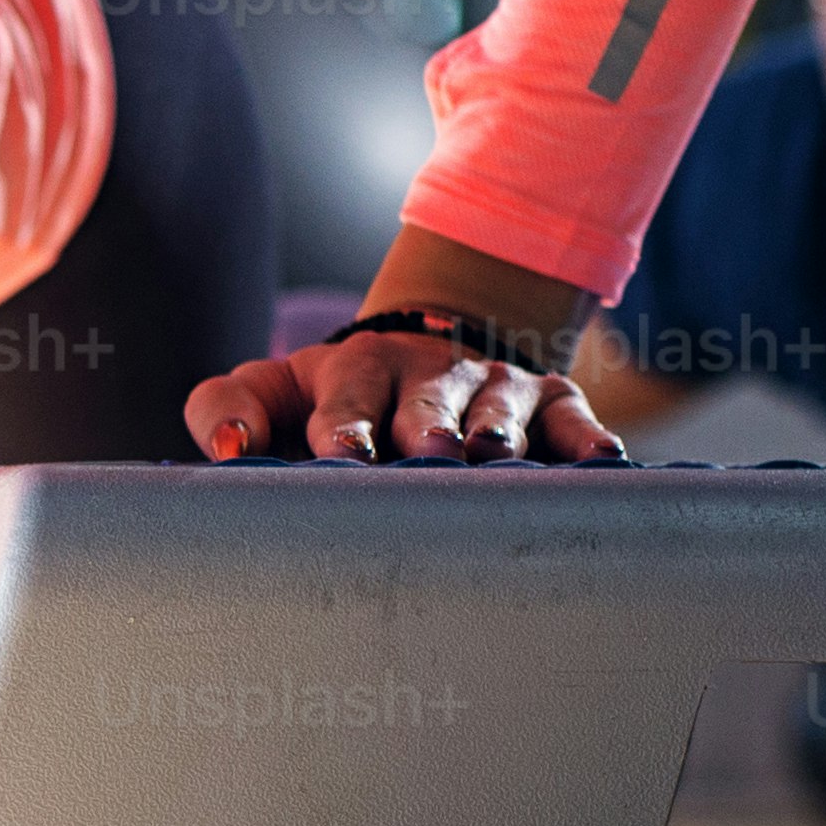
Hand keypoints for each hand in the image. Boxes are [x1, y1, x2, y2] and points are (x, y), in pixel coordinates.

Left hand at [189, 325, 625, 468]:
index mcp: (354, 373)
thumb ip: (228, 412)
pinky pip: (574, 420)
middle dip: (428, 424)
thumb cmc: (333, 404)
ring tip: (494, 458)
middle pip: (429, 398)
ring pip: (500, 408)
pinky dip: (586, 441)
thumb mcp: (273, 395)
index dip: (346, 424)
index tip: (343, 458)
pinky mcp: (551, 403)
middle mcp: (427, 375)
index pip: (347, 394)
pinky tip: (600, 465)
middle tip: (426, 455)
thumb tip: (226, 447)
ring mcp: (493, 388)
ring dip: (498, 431)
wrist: (422, 359)